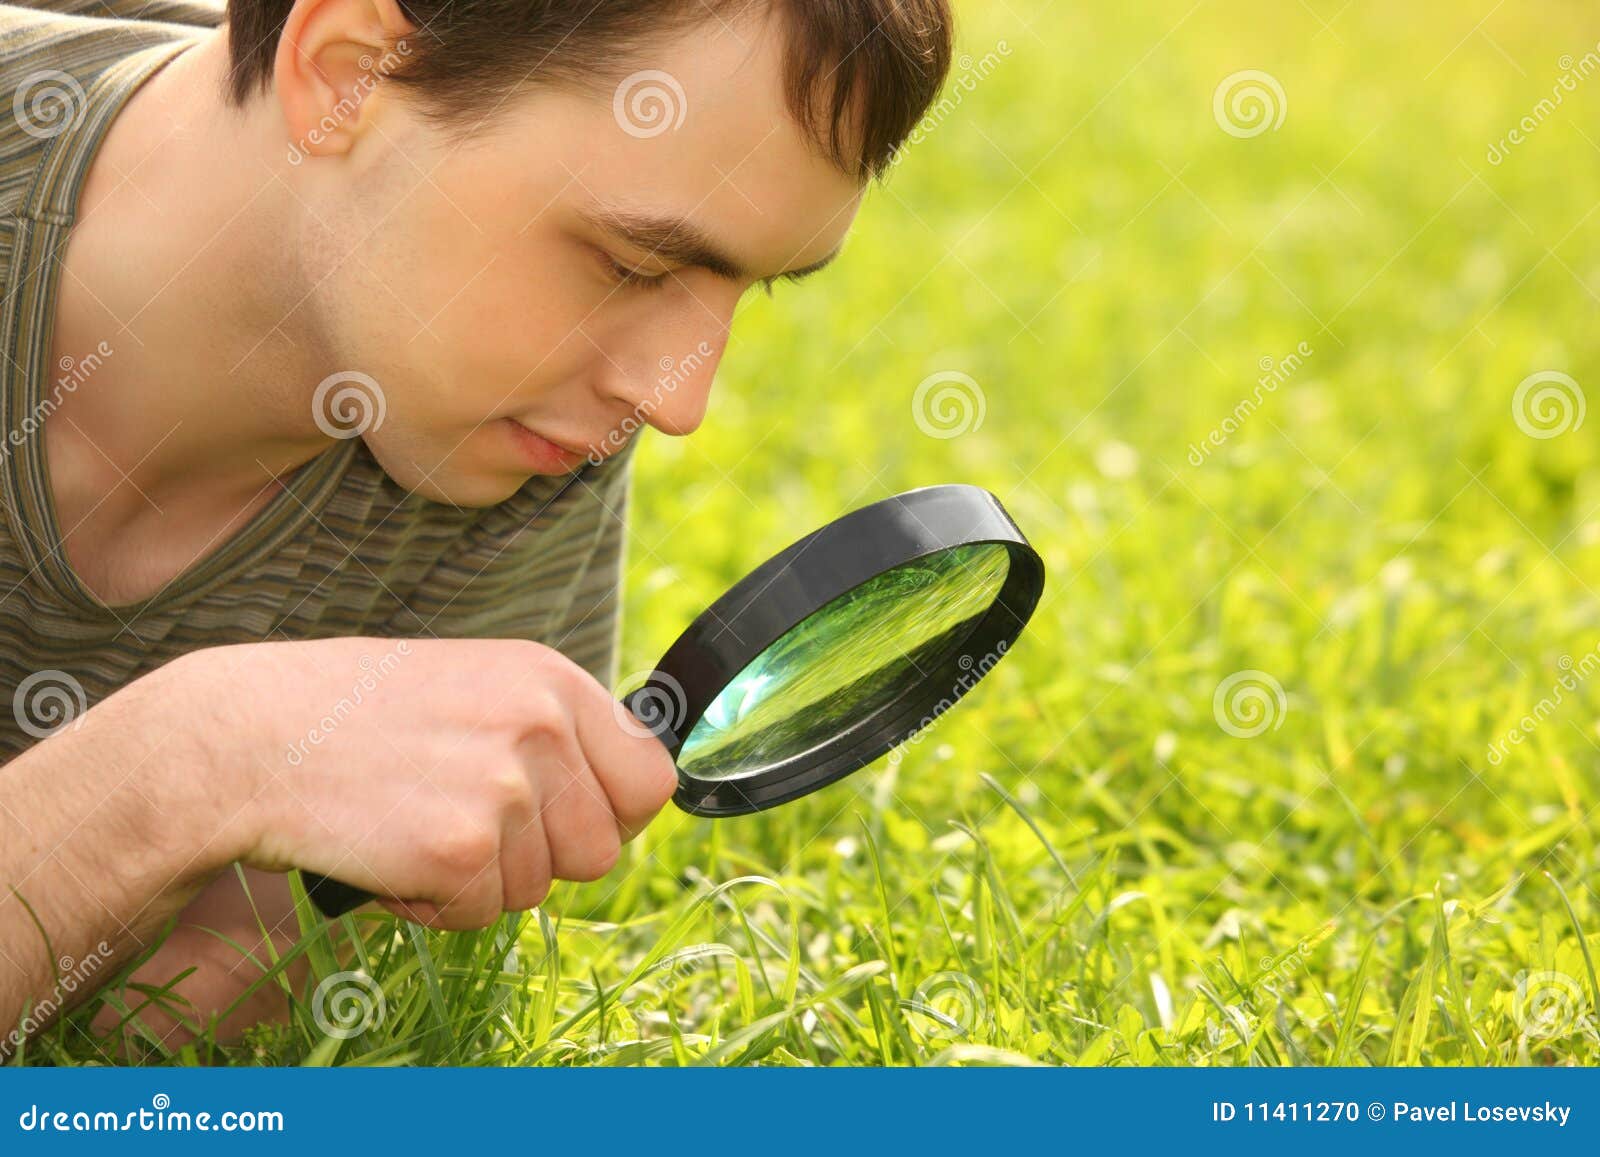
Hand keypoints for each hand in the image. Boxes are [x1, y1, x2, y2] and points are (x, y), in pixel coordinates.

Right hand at [167, 637, 677, 928]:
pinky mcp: (460, 849)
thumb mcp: (475, 686)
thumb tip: (625, 802)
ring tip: (412, 823)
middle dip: (537, 859)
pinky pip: (479, 916)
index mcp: (551, 680)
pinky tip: (387, 852)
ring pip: (537, 890)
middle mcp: (540, 726)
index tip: (567, 823)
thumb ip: (549, 733)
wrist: (249, 737)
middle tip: (464, 824)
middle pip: (600, 852)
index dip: (612, 818)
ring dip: (478, 880)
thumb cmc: (355, 714)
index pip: (650, 782)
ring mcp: (504, 787)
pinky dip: (433, 905)